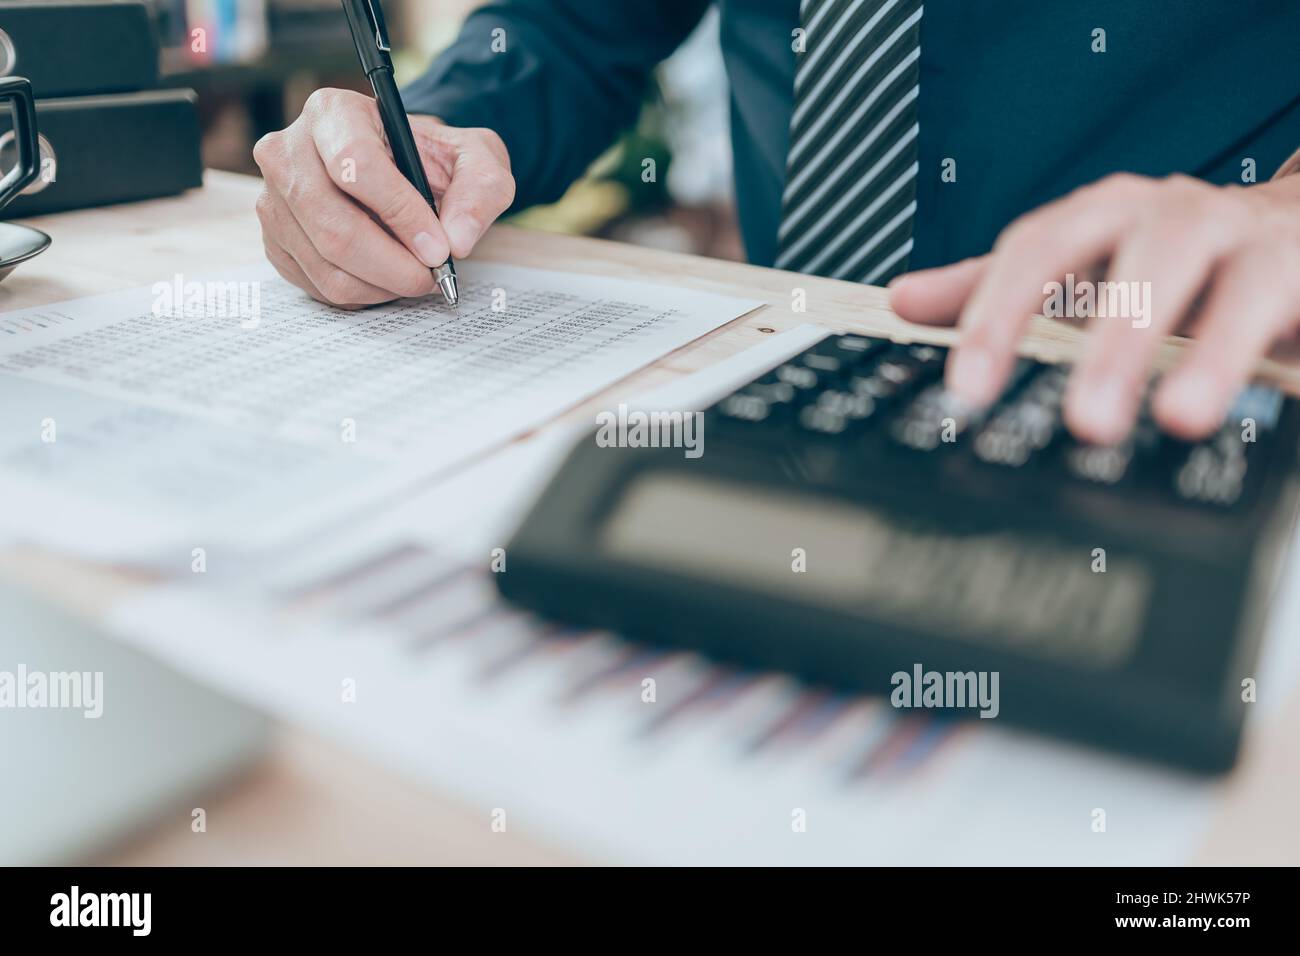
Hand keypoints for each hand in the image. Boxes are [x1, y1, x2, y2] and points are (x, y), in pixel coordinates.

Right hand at [253, 88, 514, 306]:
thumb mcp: (475, 158)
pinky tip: (387, 277)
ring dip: (383, 284)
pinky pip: (319, 285)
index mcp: (332, 113)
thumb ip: (481, 189)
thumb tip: (457, 239)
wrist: (402, 174)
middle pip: (334, 226)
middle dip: (393, 264)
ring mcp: (274, 201)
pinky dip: (364, 293)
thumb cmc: (432, 162)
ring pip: (327, 264)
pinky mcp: (275, 243)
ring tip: (415, 275)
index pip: (356, 166)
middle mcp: (288, 152)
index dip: (401, 214)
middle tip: (432, 276)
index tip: (438, 247)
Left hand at [889, 173, 1299, 442]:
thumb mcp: (1078, 264)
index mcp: (1108, 213)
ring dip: (1210, 351)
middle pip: (1142, 263)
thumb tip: (902, 302)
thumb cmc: (1167, 256)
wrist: (1288, 230)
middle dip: (1113, 341)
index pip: (1038, 249)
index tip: (968, 389)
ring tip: (1183, 417)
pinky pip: (1288, 305)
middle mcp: (1177, 215)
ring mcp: (1251, 238)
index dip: (1000, 314)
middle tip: (1087, 422)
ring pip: (1235, 286)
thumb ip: (998, 286)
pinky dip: (1267, 352)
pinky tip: (1270, 391)